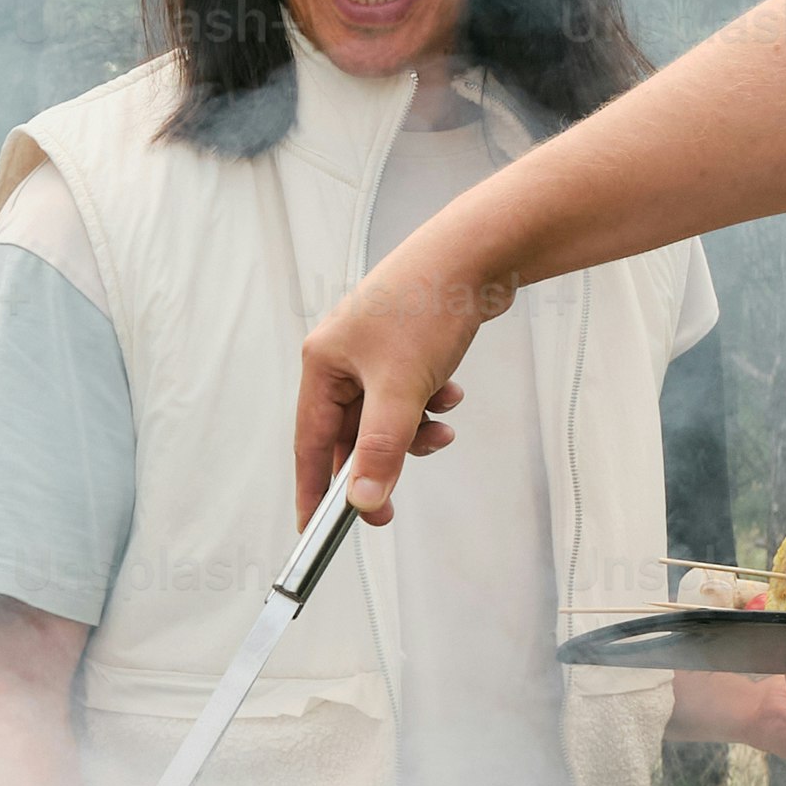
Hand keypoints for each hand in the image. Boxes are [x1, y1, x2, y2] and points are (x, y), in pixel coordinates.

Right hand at [293, 254, 477, 524]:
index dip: (312, 490)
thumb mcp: (401, 390)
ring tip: (441, 428)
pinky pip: (409, 397)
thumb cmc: (426, 308)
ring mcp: (374, 352)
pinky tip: (451, 393)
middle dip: (379, 463)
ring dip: (413, 433)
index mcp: (322, 364)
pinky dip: (429, 405)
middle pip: (350, 434)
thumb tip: (363, 503)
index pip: (310, 442)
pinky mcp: (407, 347)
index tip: (315, 532)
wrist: (476, 253)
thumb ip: (381, 449)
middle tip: (391, 507)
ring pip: (385, 418)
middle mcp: (341, 358)